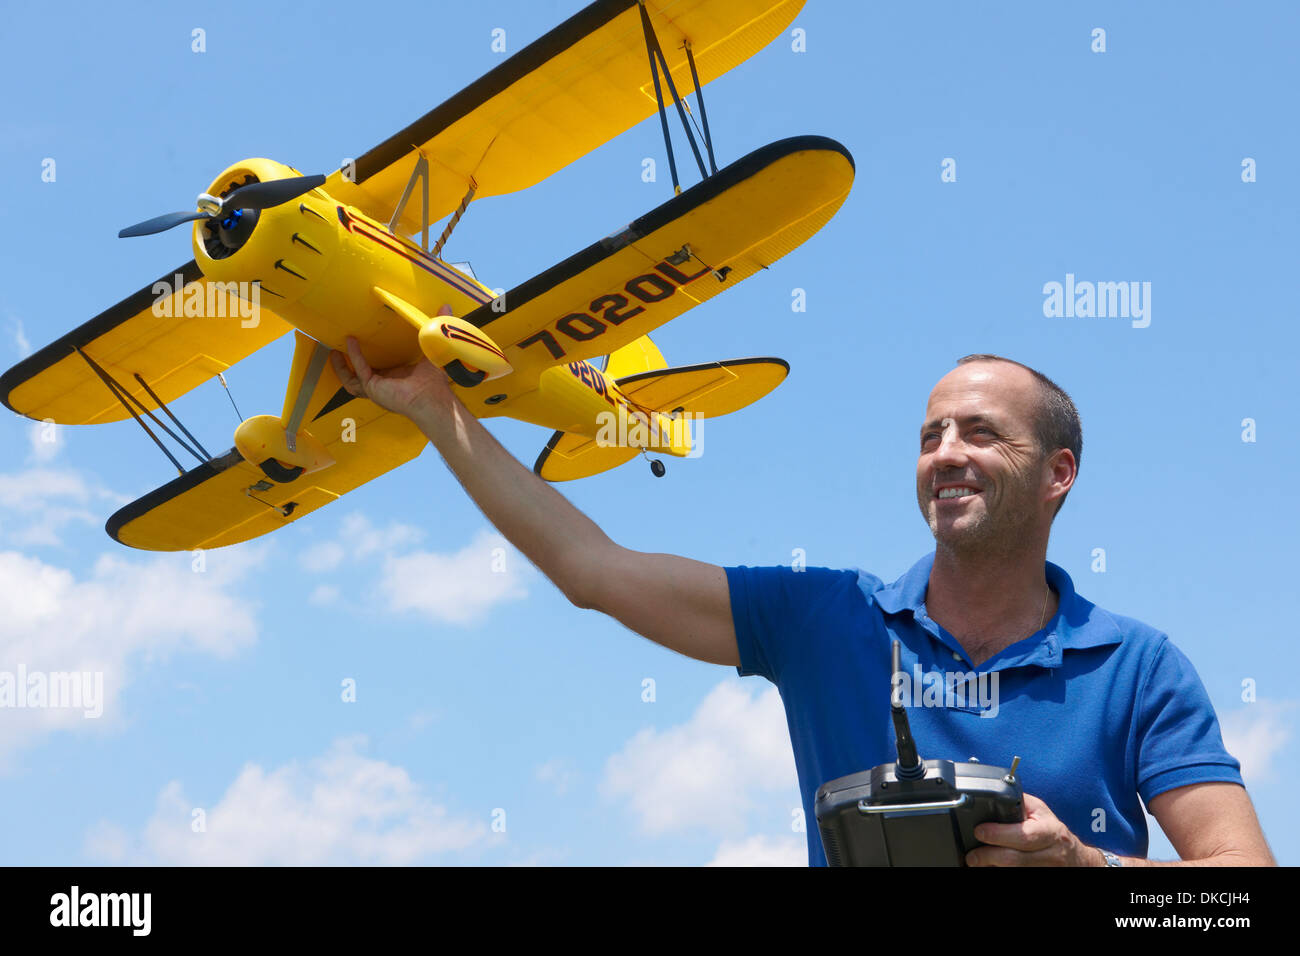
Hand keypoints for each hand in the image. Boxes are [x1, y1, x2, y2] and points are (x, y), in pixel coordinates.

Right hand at [329, 336, 451, 417]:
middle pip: (358, 377)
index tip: (363, 341)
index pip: (377, 369)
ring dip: (341, 367)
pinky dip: (354, 356)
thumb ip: (436, 327)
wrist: (433, 397)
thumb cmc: (435, 381)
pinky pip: (359, 370)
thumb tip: (446, 308)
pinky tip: (351, 342)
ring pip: (351, 380)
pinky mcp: (373, 387)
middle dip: (346, 366)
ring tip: (333, 351)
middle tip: (339, 349)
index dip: (368, 358)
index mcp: (396, 379)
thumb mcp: (432, 348)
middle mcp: (384, 385)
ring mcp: (377, 389)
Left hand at [966, 792, 1101, 866]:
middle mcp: (1050, 854)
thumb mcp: (1041, 812)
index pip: (1023, 835)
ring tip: (977, 862)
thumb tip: (994, 795)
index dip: (998, 834)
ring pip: (1014, 871)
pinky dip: (1000, 872)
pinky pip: (1016, 877)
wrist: (1076, 860)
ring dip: (991, 868)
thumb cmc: (1054, 832)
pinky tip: (990, 868)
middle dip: (988, 856)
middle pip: (1014, 859)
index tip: (979, 831)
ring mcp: (1046, 870)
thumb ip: (1019, 803)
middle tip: (972, 855)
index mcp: (1049, 832)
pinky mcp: (1041, 878)